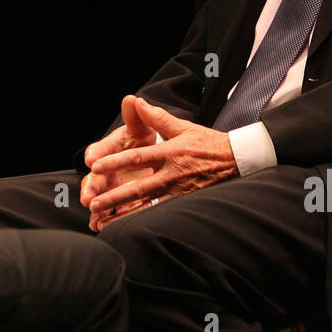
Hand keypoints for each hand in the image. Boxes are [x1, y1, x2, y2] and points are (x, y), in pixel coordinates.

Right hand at [80, 95, 155, 230]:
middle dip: (90, 188)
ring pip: (98, 198)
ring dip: (96, 207)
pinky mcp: (116, 200)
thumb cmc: (138, 139)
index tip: (91, 159)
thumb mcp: (138, 127)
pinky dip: (106, 219)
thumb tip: (131, 99)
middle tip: (87, 197)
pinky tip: (102, 227)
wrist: (144, 154)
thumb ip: (135, 116)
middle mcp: (103, 169)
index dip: (95, 154)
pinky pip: (111, 211)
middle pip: (94, 178)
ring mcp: (108, 186)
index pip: (98, 150)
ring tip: (94, 218)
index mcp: (107, 150)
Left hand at [87, 98, 238, 230]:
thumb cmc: (209, 143)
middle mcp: (172, 174)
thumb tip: (138, 102)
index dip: (115, 162)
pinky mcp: (186, 202)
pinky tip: (129, 229)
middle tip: (93, 203)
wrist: (237, 160)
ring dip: (125, 214)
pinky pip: (161, 214)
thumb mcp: (184, 127)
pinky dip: (144, 221)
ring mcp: (179, 191)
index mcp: (169, 152)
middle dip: (115, 197)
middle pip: (138, 188)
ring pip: (147, 206)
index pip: (138, 157)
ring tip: (104, 222)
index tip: (96, 167)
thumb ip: (158, 117)